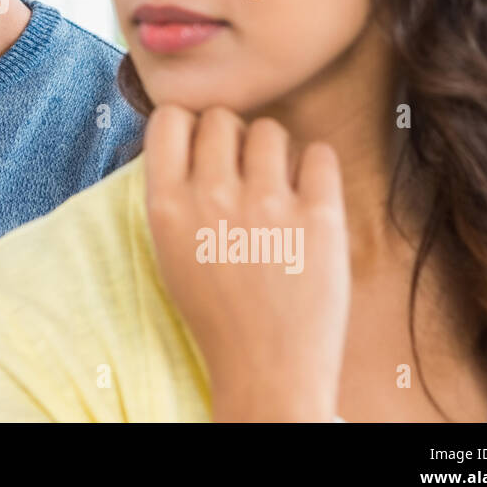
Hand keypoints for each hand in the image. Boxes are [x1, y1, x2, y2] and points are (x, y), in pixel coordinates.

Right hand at [143, 105, 350, 420]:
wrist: (266, 370)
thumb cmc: (216, 311)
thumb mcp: (169, 251)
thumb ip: (174, 193)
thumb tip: (190, 134)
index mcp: (166, 206)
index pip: (169, 117)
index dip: (188, 125)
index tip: (201, 146)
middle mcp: (212, 198)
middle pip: (221, 117)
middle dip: (232, 137)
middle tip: (243, 172)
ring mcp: (268, 206)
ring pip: (270, 130)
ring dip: (274, 151)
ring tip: (278, 187)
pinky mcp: (320, 218)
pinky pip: (320, 154)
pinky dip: (317, 168)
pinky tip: (309, 194)